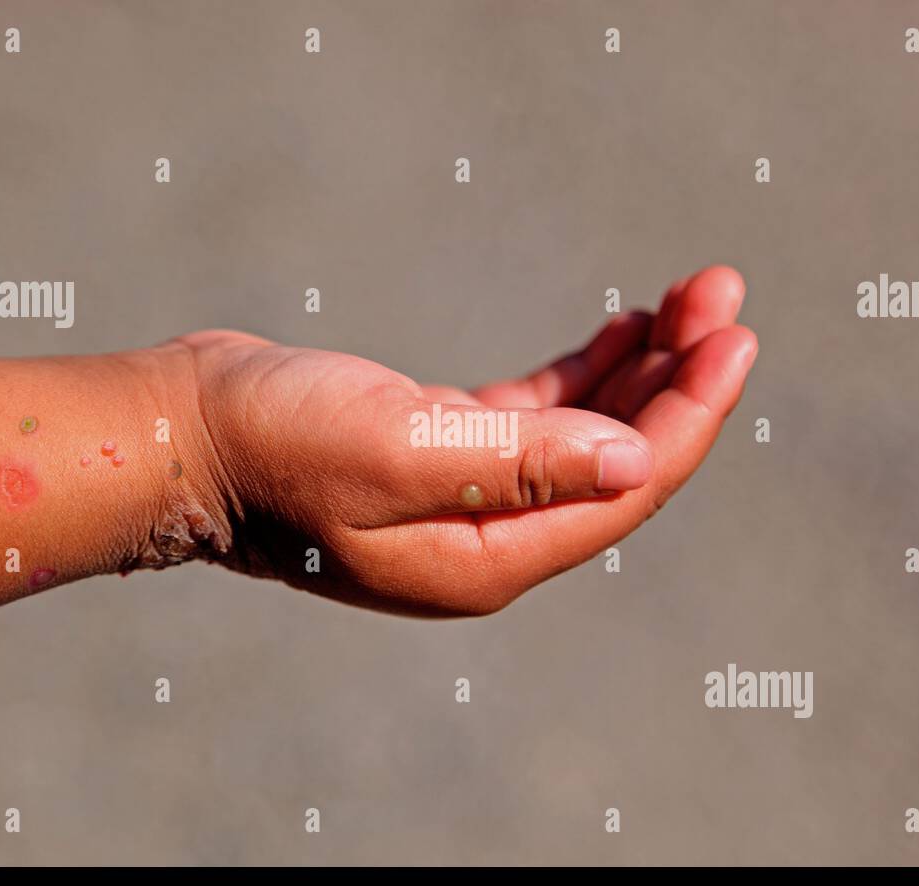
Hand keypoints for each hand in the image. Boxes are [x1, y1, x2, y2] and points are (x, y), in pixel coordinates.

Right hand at [168, 265, 755, 615]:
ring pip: (585, 435)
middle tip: (720, 294)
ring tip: (688, 298)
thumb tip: (637, 462)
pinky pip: (539, 420)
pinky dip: (584, 377)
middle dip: (677, 379)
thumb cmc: (275, 443)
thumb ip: (519, 462)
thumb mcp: (400, 449)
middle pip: (618, 461)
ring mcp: (469, 499)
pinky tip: (619, 331)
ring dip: (639, 370)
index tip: (733, 336)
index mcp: (489, 557)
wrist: (185, 433)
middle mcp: (490, 539)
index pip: (624, 491)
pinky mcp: (444, 455)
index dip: (688, 415)